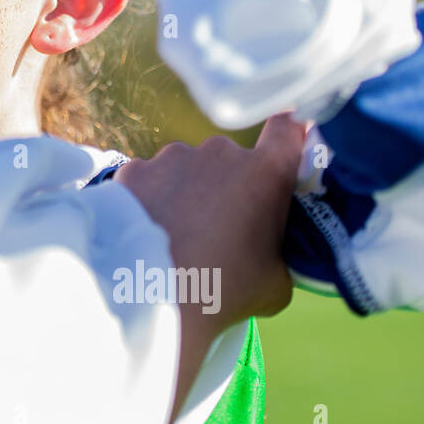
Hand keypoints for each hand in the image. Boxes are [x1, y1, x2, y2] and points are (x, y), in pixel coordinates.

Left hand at [115, 113, 306, 331]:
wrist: (149, 294)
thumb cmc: (223, 289)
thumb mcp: (276, 282)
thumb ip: (281, 250)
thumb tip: (274, 248)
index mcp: (265, 172)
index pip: (288, 130)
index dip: (288, 138)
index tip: (282, 153)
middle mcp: (221, 152)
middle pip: (232, 160)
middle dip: (227, 185)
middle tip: (217, 225)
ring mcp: (173, 156)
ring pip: (188, 169)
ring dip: (187, 191)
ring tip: (175, 233)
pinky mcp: (135, 169)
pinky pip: (150, 179)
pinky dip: (151, 199)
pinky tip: (147, 231)